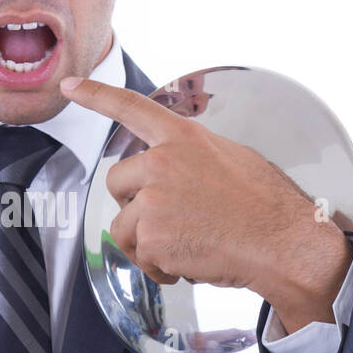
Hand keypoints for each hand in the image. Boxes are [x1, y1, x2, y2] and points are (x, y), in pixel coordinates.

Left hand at [60, 75, 352, 322]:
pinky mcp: (151, 236)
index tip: (69, 86)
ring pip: (122, 225)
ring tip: (187, 244)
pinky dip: (159, 267)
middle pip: (116, 182)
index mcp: (182, 137)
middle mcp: (162, 162)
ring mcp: (153, 199)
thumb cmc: (266, 205)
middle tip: (174, 219)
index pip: (129, 106)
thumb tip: (172, 173)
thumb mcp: (230, 158)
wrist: (282, 242)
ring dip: (146, 241)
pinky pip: (138, 256)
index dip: (95, 94)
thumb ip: (189, 157)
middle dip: (136, 205)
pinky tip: (189, 261)